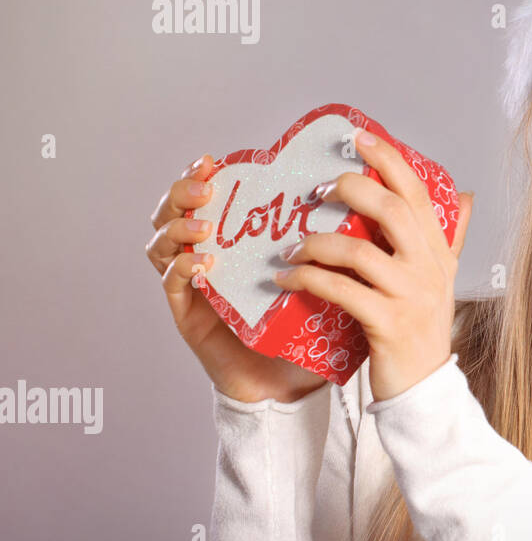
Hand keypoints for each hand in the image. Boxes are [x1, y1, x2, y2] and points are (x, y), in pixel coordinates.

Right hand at [146, 154, 328, 403]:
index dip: (198, 175)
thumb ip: (326, 237)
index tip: (212, 159)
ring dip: (178, 228)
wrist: (295, 380)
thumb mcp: (318, 272)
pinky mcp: (188, 317)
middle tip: (205, 185)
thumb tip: (363, 193)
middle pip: (170, 213)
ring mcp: (192, 287)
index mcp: (233, 241)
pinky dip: (183, 269)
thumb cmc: (306, 323)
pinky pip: (171, 285)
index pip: (202, 198)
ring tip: (205, 225)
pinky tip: (204, 263)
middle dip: (180, 193)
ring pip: (161, 245)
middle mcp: (205, 257)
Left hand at [271, 130, 473, 402]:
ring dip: (316, 243)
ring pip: (359, 251)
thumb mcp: (443, 279)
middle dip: (349, 190)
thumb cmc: (422, 330)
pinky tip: (287, 278)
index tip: (358, 137)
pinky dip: (308, 279)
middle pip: (391, 210)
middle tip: (315, 191)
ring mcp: (410, 296)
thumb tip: (466, 196)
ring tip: (291, 246)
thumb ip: (450, 238)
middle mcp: (430, 268)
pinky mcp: (387, 324)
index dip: (388, 160)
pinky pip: (341, 290)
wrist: (424, 388)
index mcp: (439, 251)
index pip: (417, 192)